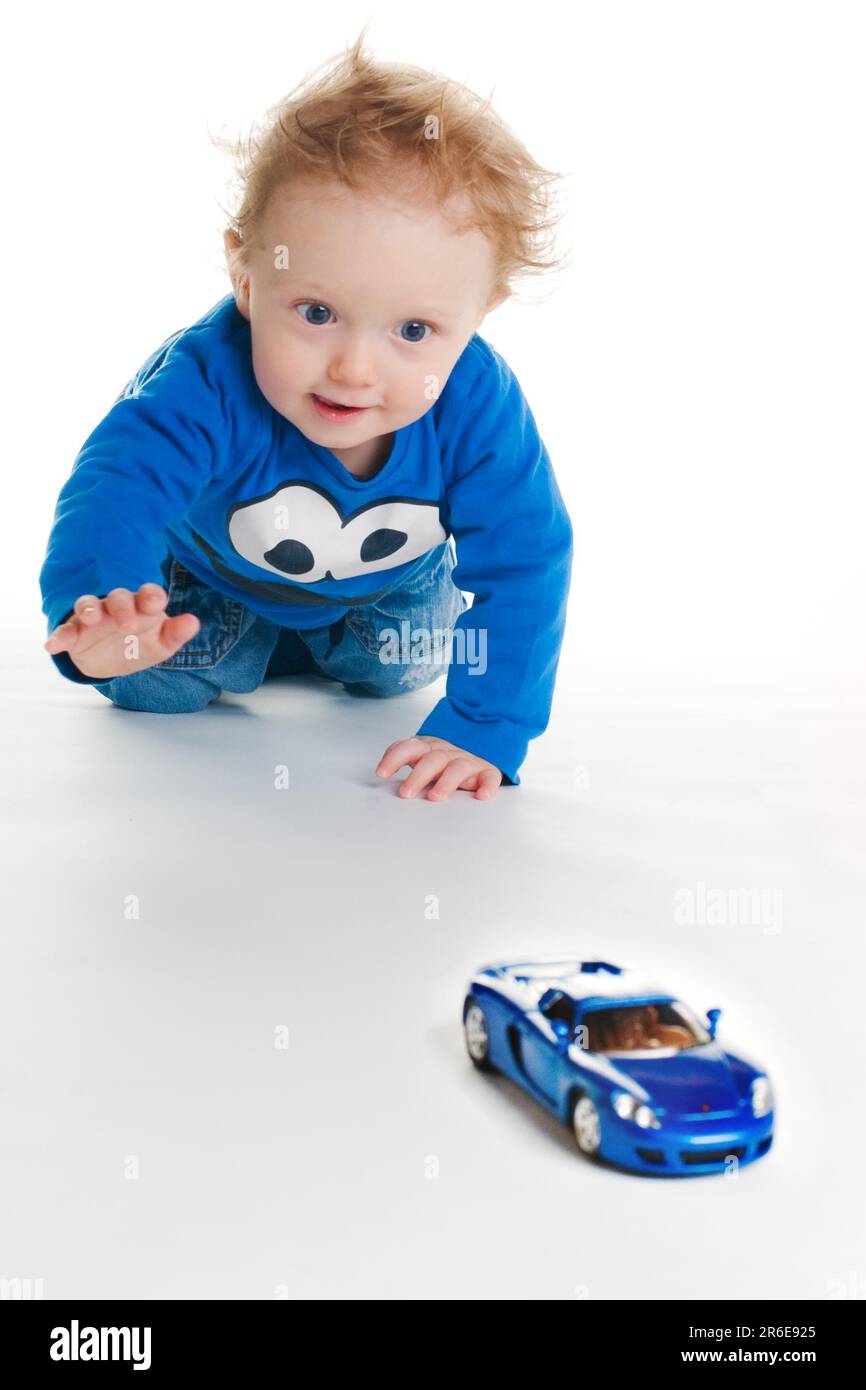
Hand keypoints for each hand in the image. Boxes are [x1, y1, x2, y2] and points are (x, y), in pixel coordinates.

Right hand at [44, 585, 200, 679]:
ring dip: (88, 609)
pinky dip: (58, 636)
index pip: (148, 594)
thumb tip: (194, 621)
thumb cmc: (140, 644)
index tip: (156, 602)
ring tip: (89, 618)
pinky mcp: (74, 632)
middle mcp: (116, 606)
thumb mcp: (162, 644)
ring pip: (88, 605)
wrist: (111, 661)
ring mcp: (93, 618)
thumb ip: (176, 633)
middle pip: (117, 597)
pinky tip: (52, 645)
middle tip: (128, 624)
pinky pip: (65, 631)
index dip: (151, 596)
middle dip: (122, 607)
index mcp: (141, 606)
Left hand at [375, 735, 502, 801]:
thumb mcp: (421, 761)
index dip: (395, 757)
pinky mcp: (487, 773)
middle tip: (405, 793)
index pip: (409, 747)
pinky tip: (481, 796)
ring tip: (435, 797)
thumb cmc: (442, 766)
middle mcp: (447, 753)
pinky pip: (489, 778)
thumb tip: (381, 775)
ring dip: (446, 782)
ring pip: (458, 768)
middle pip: (433, 759)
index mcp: (428, 749)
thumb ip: (403, 762)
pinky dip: (487, 786)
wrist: (476, 758)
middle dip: (418, 775)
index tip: (382, 773)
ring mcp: (468, 762)